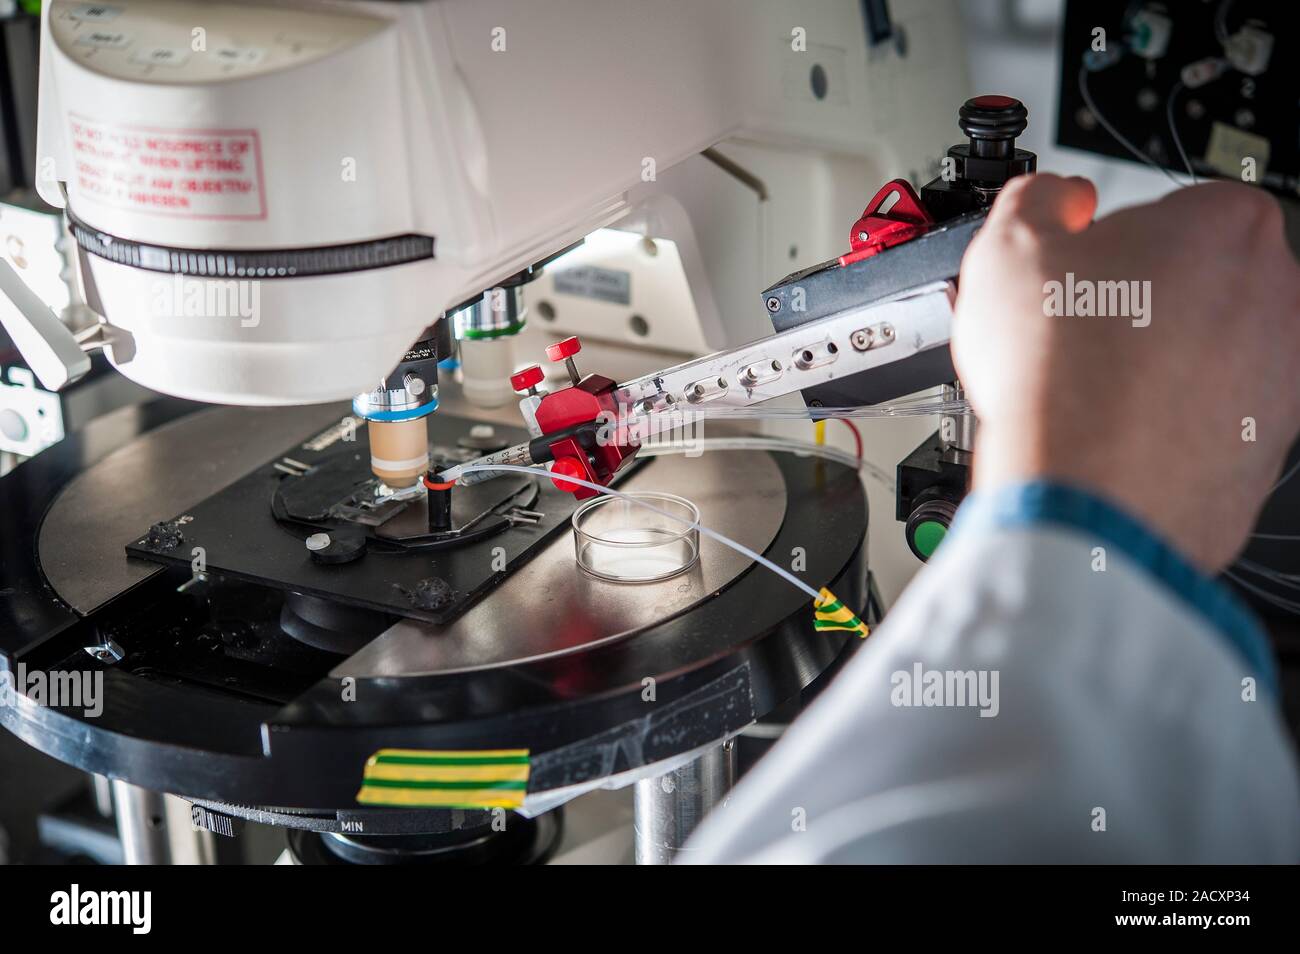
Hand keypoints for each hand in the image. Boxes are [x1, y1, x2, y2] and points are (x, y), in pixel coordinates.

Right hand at [952, 174, 1299, 570]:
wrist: (1087, 496)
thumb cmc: (1061, 377)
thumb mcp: (1006, 244)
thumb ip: (1040, 198)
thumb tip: (1060, 201)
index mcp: (1226, 224)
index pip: (1162, 212)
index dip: (1103, 244)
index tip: (1070, 273)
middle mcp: (1276, 294)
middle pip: (1189, 283)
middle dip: (1133, 303)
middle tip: (1069, 333)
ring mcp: (1279, 376)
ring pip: (1201, 354)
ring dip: (1149, 364)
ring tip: (1082, 391)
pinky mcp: (1264, 446)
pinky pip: (1205, 418)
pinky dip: (1163, 424)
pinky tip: (1109, 434)